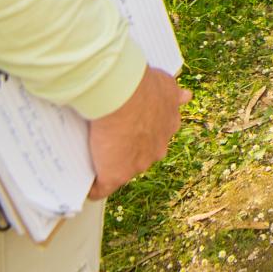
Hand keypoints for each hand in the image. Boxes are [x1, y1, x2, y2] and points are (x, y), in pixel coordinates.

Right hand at [86, 63, 185, 198]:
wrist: (123, 94)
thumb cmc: (141, 84)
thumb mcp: (165, 84)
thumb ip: (174, 93)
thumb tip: (186, 96)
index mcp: (168, 125)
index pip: (157, 135)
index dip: (142, 132)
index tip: (131, 128)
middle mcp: (158, 148)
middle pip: (143, 154)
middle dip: (130, 148)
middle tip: (110, 136)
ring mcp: (138, 164)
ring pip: (124, 169)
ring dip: (112, 163)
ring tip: (93, 155)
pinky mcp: (116, 175)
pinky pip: (102, 188)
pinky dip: (94, 187)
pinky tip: (86, 186)